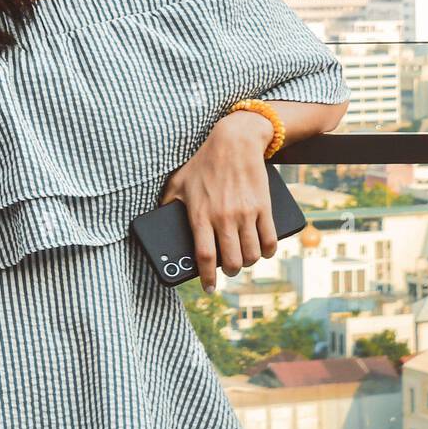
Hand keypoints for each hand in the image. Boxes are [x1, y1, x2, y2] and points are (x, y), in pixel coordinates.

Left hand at [158, 112, 277, 292]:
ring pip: (252, 255)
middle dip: (231, 272)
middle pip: (232, 261)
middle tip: (229, 269)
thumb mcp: (178, 181)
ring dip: (248, 262)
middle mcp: (224, 217)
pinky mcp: (264, 207)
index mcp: (200, 215)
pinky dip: (268, 251)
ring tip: (244, 258)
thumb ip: (167, 203)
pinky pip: (270, 240)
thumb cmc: (203, 161)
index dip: (207, 279)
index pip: (204, 257)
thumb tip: (157, 219)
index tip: (208, 288)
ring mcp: (246, 213)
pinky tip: (263, 251)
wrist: (235, 140)